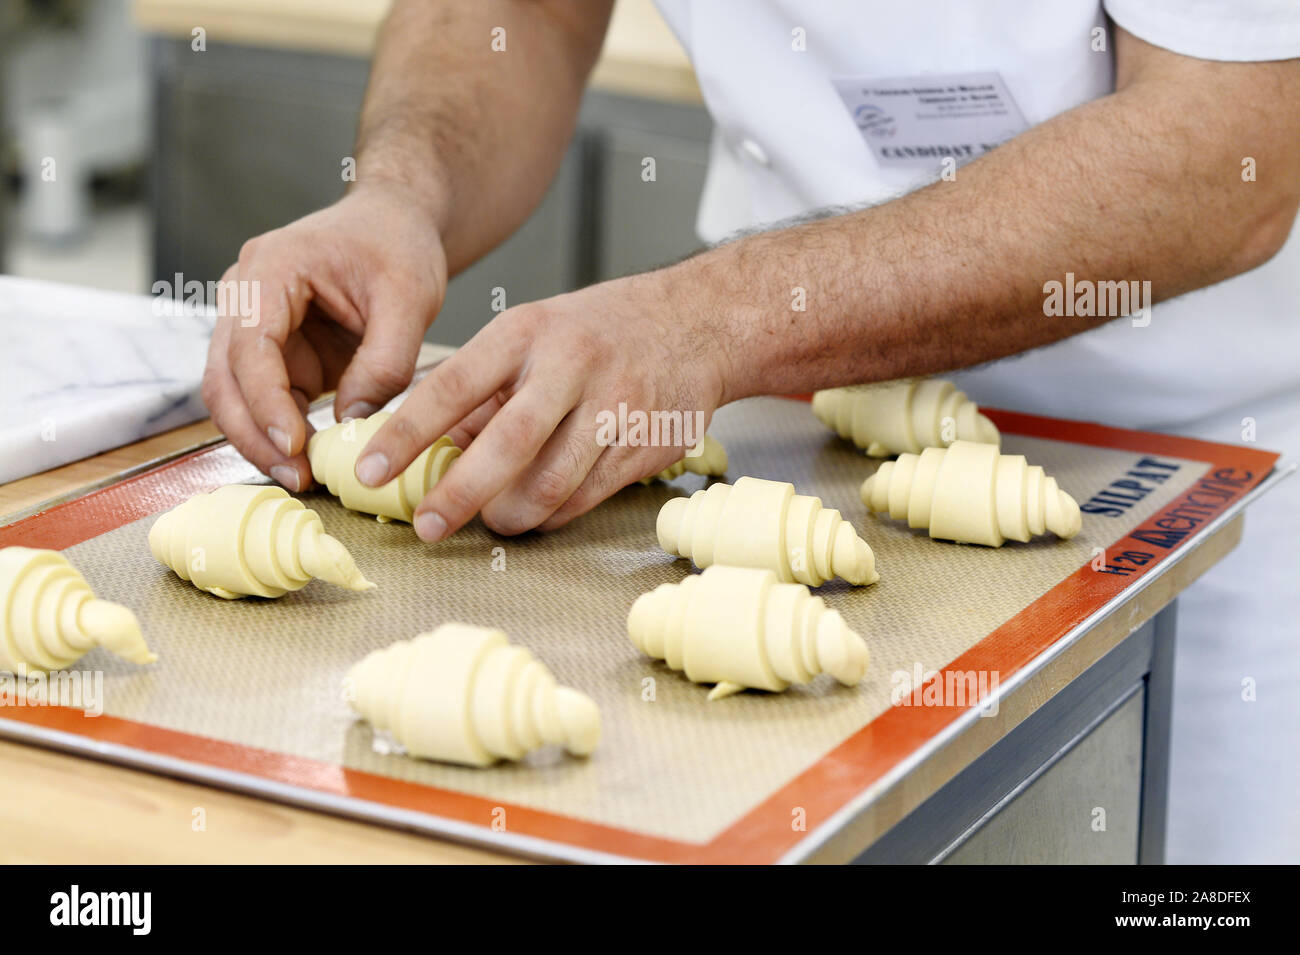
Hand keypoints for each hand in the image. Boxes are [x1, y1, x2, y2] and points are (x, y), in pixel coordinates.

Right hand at [201, 181, 447, 490]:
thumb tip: (352, 423)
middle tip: (296, 476)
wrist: (393, 225)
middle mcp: (245, 297)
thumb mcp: (410, 298)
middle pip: (224, 378)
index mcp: (270, 269)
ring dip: (260, 441)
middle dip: (254, 434)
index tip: (294, 443)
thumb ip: (385, 360)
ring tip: (301, 477)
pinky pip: (262, 401)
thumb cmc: (397, 246)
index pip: (250, 345)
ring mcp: (253, 327)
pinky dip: (278, 433)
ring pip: (232, 396)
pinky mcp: (273, 355)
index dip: (266, 400)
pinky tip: (306, 461)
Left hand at [353, 270, 728, 538]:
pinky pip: (586, 498)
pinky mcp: (645, 444)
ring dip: (512, 515)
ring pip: (552, 485)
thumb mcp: (533, 333)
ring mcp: (615, 407)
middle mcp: (571, 365)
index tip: (369, 470)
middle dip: (460, 495)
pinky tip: (540, 509)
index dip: (406, 434)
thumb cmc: (598, 331)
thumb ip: (484, 388)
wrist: (696, 320)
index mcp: (526, 332)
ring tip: (494, 520)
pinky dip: (553, 514)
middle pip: (508, 445)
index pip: (451, 386)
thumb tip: (438, 446)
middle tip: (428, 528)